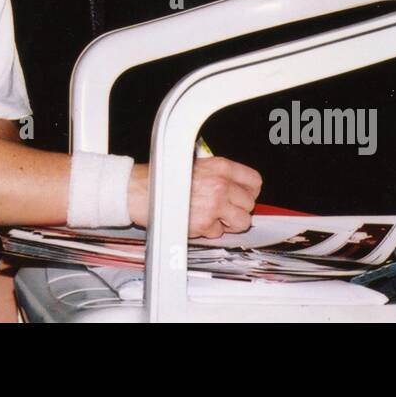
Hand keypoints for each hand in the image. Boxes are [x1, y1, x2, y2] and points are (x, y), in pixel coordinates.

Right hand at [126, 157, 262, 237]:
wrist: (141, 191)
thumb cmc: (165, 177)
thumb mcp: (197, 164)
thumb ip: (220, 174)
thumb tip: (237, 187)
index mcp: (220, 167)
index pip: (254, 181)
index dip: (250, 191)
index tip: (244, 196)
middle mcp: (220, 185)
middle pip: (250, 204)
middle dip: (239, 208)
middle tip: (225, 209)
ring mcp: (214, 205)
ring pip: (242, 222)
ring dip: (230, 222)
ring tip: (215, 217)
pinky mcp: (205, 224)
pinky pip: (220, 232)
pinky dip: (210, 230)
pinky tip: (198, 220)